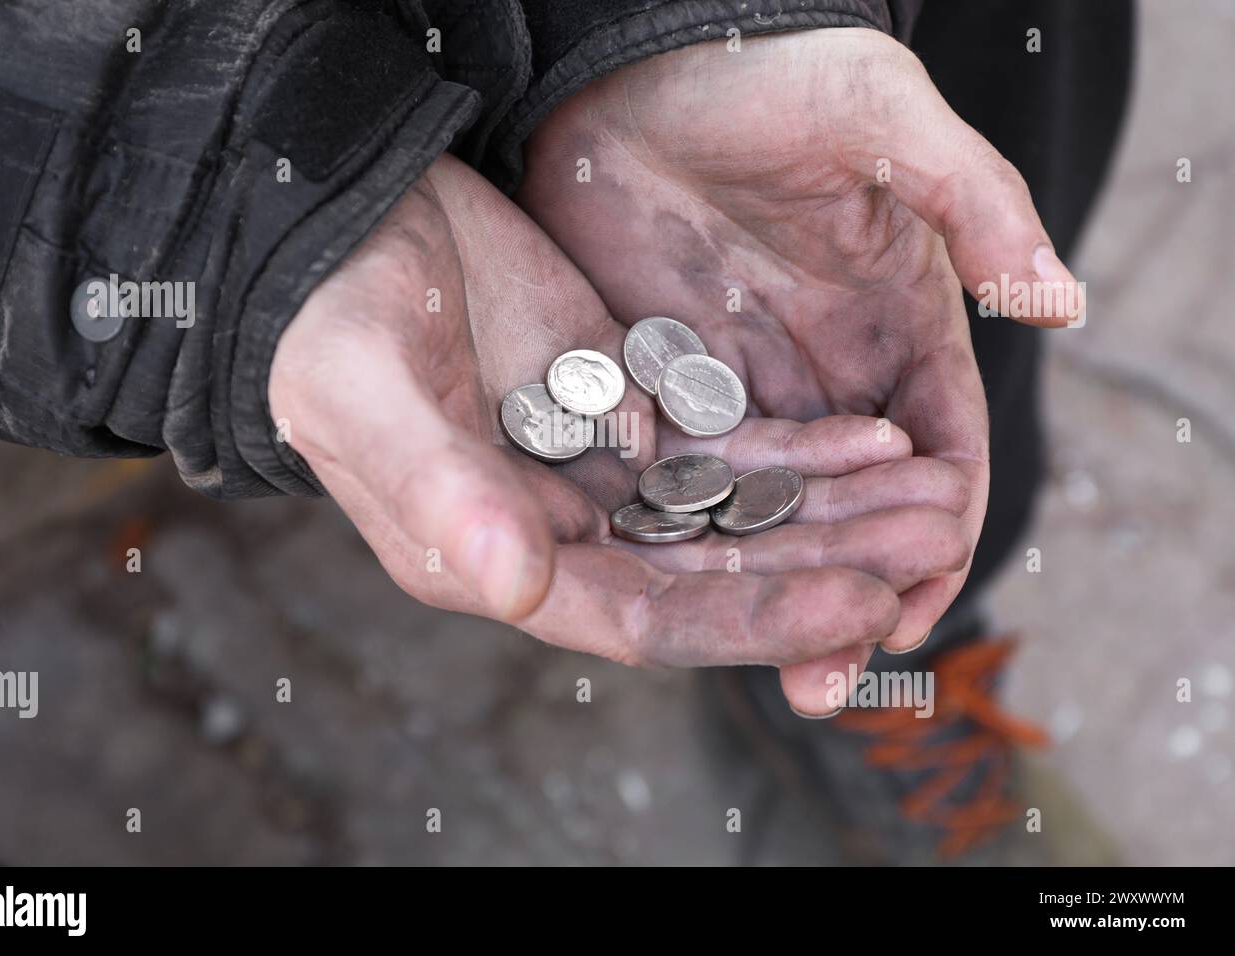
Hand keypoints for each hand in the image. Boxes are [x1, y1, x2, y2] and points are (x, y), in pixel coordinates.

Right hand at [270, 153, 970, 687]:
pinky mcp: (630, 407)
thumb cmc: (331, 318)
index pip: (646, 618)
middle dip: (828, 564)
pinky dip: (805, 447)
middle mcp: (563, 534)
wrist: (348, 226)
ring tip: (938, 496)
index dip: (753, 618)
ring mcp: (602, 472)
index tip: (858, 603)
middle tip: (935, 539)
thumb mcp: (368, 393)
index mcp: (498, 559)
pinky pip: (733, 442)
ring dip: (837, 511)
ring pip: (739, 512)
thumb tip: (520, 586)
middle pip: (716, 572)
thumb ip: (442, 492)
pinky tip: (880, 441)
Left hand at [519, 28, 1079, 707]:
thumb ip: (975, 207)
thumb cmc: (777, 73)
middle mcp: (831, 370)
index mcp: (903, 323)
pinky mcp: (668, 379)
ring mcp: (748, 381)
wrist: (647, 56)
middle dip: (851, 589)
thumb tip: (1065, 305)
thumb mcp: (887, 123)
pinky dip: (696, 536)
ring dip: (772, 587)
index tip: (909, 603)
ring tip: (763, 667)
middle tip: (826, 678)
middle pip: (855, 504)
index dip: (934, 532)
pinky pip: (688, 474)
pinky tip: (678, 595)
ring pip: (773, 508)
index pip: (940, 450)